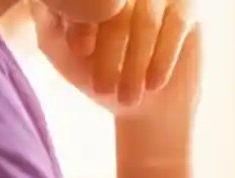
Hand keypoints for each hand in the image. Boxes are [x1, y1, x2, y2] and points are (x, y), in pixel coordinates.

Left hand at [31, 0, 197, 113]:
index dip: (82, 21)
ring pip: (146, 17)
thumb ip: (47, 21)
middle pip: (117, 5)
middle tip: (103, 85)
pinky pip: (176, 25)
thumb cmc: (99, 77)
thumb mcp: (61, 51)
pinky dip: (163, 58)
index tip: (80, 52)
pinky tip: (153, 83)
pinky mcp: (187, 9)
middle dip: (110, 47)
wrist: (144, 109)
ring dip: (136, 61)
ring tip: (127, 95)